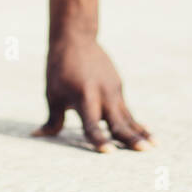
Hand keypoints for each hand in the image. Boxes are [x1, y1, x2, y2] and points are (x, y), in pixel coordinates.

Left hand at [32, 33, 154, 152]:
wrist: (76, 38)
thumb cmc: (59, 69)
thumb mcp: (52, 94)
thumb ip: (52, 118)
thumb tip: (37, 136)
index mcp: (83, 97)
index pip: (91, 124)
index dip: (99, 139)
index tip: (109, 153)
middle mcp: (101, 94)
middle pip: (117, 121)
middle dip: (130, 137)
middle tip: (144, 151)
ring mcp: (113, 90)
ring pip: (128, 116)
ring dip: (140, 132)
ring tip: (154, 146)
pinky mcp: (118, 86)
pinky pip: (127, 109)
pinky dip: (136, 122)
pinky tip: (147, 133)